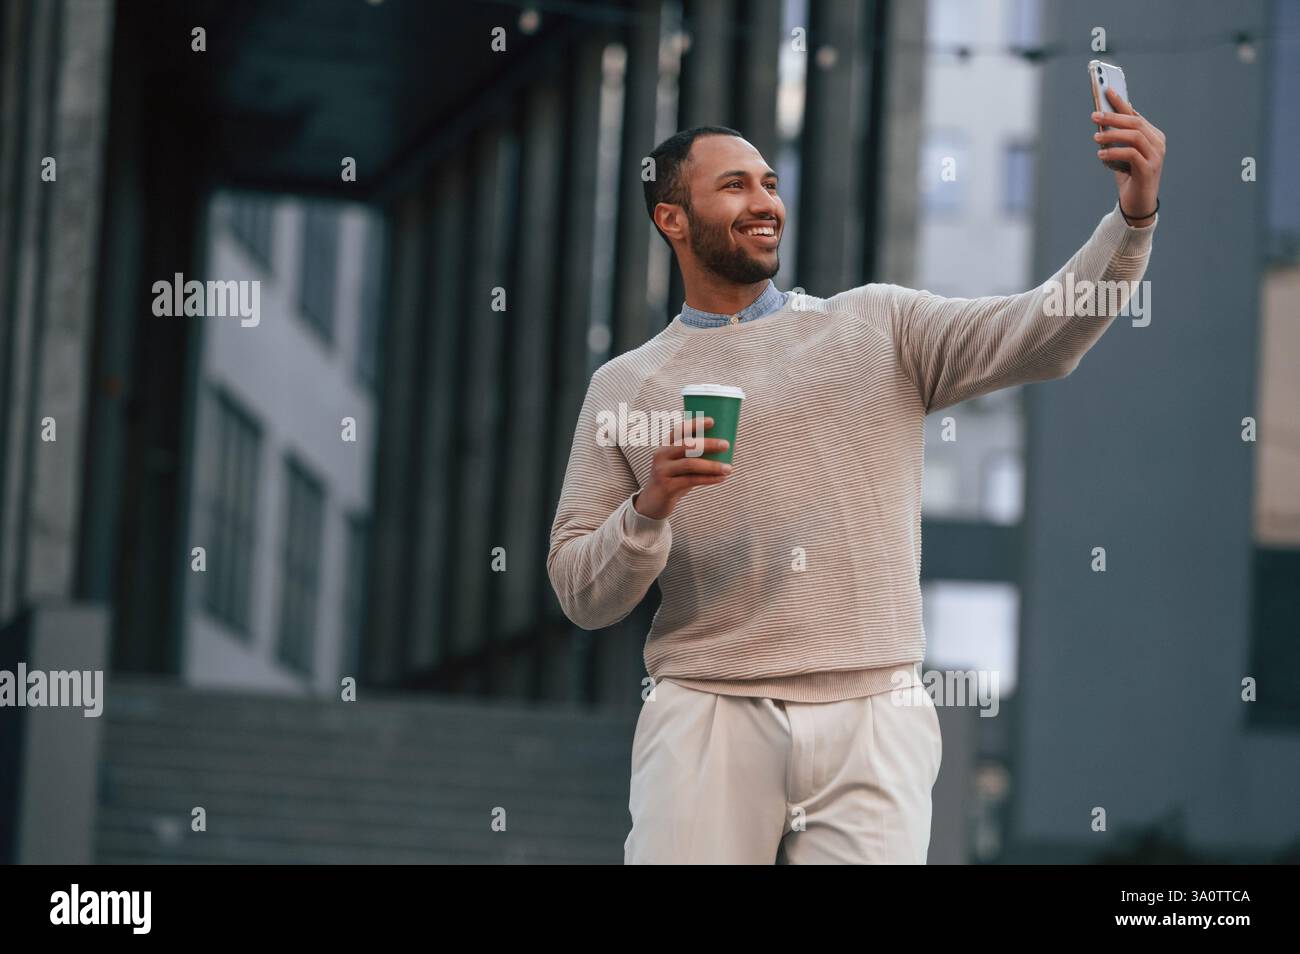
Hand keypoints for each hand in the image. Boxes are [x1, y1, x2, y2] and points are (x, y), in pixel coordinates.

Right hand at [632, 415, 732, 519]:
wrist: (653, 502)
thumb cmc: (674, 479)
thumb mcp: (681, 465)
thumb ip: (698, 456)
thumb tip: (730, 447)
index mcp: (666, 445)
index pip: (679, 430)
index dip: (695, 424)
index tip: (712, 421)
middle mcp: (661, 455)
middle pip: (686, 445)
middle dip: (708, 444)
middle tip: (726, 444)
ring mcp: (662, 470)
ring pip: (690, 464)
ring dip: (712, 465)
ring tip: (728, 468)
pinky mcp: (666, 486)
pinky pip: (691, 480)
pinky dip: (708, 479)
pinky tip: (721, 478)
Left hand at [1092, 84, 1164, 225]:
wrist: (1138, 204)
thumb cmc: (1129, 177)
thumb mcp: (1122, 154)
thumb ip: (1117, 139)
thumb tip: (1102, 121)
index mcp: (1152, 136)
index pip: (1135, 115)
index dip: (1121, 103)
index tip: (1107, 91)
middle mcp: (1157, 143)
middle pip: (1135, 123)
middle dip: (1113, 116)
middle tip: (1094, 115)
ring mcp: (1156, 156)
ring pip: (1134, 136)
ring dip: (1112, 134)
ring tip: (1096, 137)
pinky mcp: (1149, 169)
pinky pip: (1131, 154)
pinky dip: (1114, 152)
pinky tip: (1101, 155)